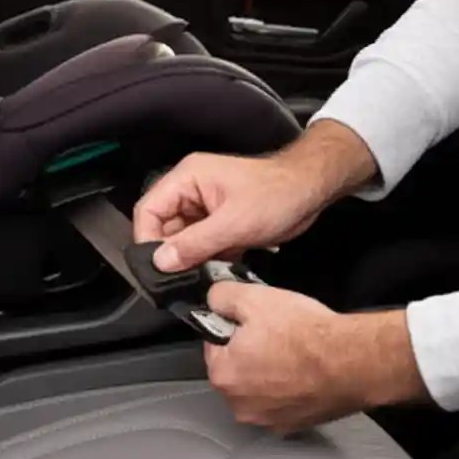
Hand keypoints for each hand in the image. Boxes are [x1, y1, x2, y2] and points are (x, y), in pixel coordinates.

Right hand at [133, 119, 377, 271]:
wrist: (312, 190)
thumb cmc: (278, 194)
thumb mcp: (234, 223)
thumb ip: (194, 244)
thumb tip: (161, 262)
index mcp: (187, 179)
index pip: (149, 210)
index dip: (147, 240)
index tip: (154, 268)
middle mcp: (191, 191)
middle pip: (163, 228)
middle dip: (171, 254)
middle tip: (178, 279)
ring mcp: (205, 208)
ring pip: (183, 240)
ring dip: (191, 260)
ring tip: (202, 275)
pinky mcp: (220, 223)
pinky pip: (202, 246)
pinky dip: (208, 260)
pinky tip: (219, 270)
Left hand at [204, 282, 427, 433]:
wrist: (353, 361)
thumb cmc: (306, 334)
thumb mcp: (255, 298)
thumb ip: (222, 297)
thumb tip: (213, 300)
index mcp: (223, 375)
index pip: (214, 345)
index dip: (233, 329)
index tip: (253, 323)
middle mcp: (239, 405)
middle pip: (235, 370)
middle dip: (249, 352)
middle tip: (276, 335)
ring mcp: (266, 420)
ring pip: (257, 389)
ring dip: (268, 373)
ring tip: (293, 353)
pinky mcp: (292, 426)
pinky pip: (281, 403)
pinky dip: (288, 390)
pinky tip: (304, 373)